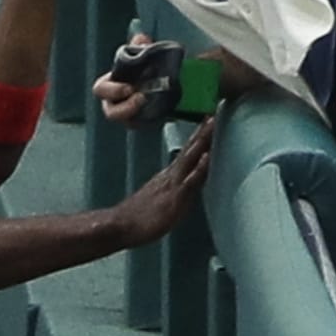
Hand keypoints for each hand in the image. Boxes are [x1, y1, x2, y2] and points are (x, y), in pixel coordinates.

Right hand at [93, 32, 151, 122]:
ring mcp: (128, 116)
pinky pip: (142, 125)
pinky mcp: (141, 123)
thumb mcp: (141, 53)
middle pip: (111, 113)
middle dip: (125, 108)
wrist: (160, 81)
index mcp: (109, 85)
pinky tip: (162, 111)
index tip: (129, 88)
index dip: (112, 90)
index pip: (101, 90)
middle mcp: (115, 103)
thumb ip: (139, 46)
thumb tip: (141, 38)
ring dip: (138, 115)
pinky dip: (151, 120)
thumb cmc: (143, 67)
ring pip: (127, 122)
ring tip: (152, 104)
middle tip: (141, 98)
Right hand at [110, 118, 214, 245]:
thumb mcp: (158, 197)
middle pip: (190, 148)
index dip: (199, 136)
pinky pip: (190, 180)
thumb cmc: (140, 216)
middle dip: (204, 130)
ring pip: (191, 158)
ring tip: (213, 122)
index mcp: (169, 175)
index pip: (188, 151)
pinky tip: (208, 156)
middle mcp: (172, 175)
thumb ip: (170, 188)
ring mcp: (173, 184)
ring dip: (203, 140)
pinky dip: (200, 167)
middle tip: (214, 111)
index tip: (209, 119)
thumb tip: (182, 183)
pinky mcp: (175, 197)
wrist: (121, 225)